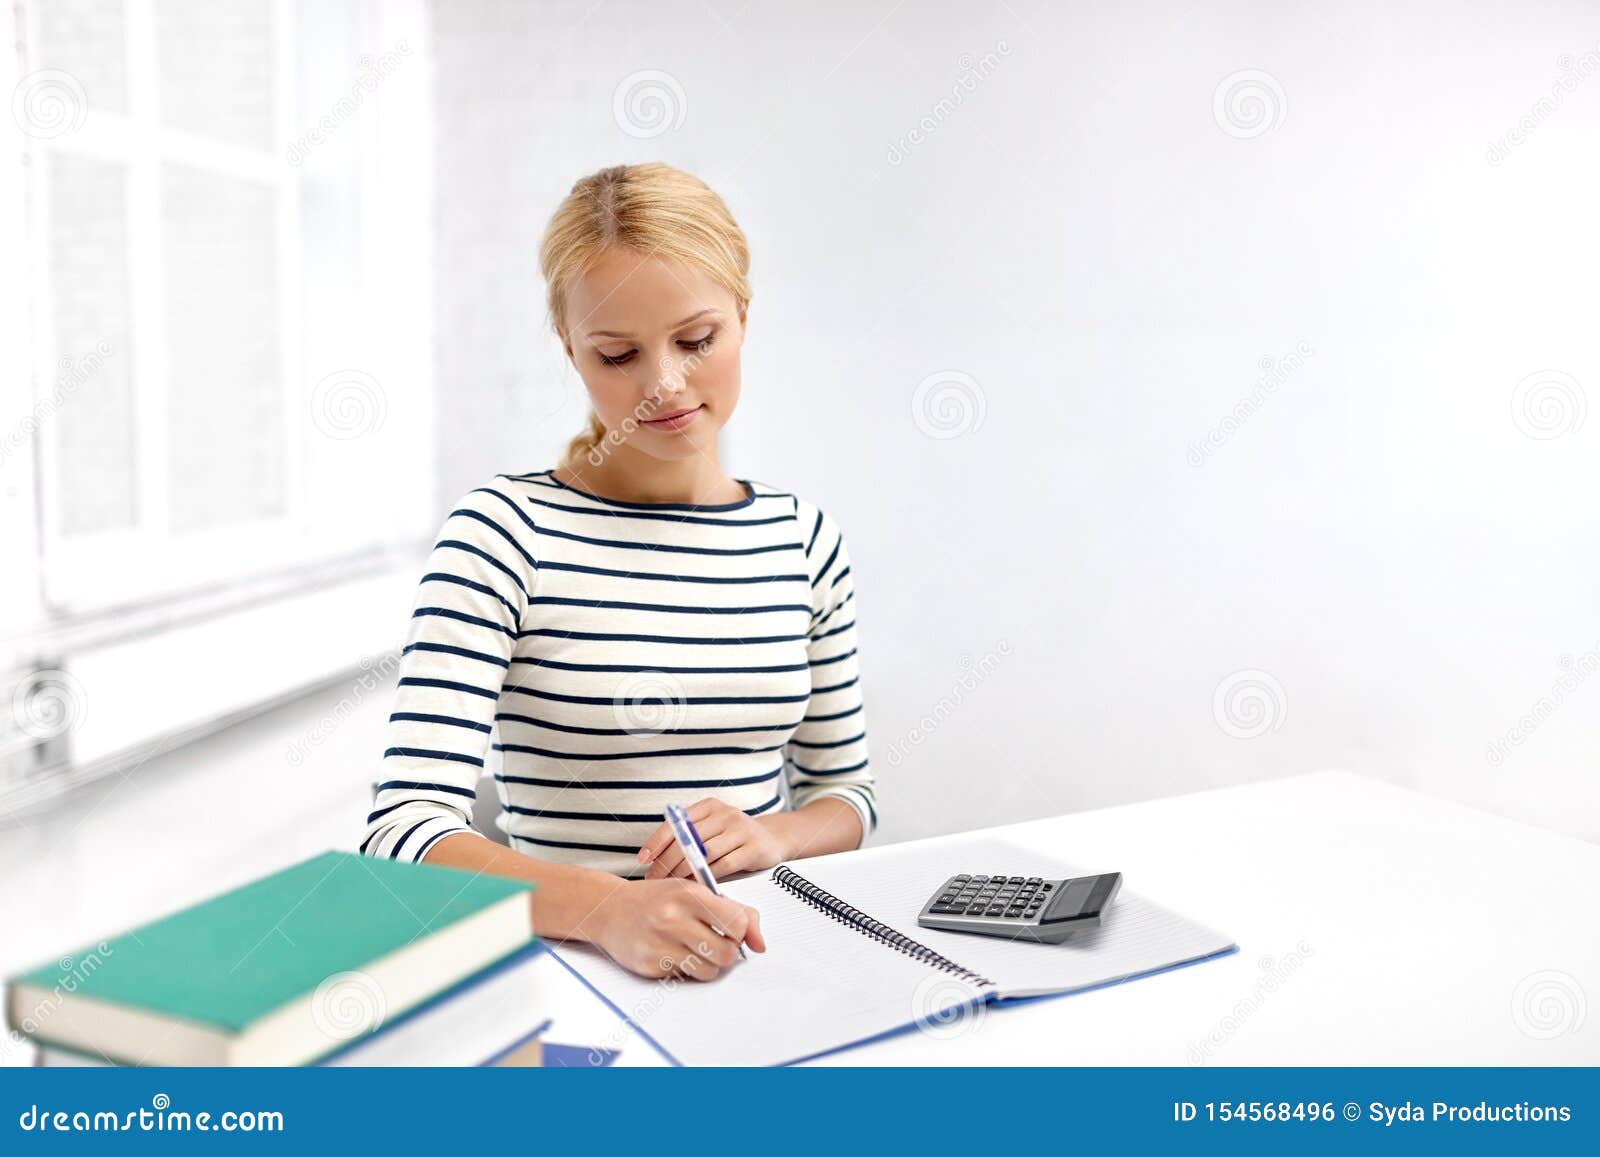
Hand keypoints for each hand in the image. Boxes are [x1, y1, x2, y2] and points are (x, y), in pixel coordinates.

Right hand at [589, 877, 765, 980]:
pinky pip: (685, 977)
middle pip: (726, 953)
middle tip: (715, 942)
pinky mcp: (650, 965)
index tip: (731, 930)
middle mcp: (673, 918)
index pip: (737, 922)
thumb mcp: (695, 892)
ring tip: (694, 947)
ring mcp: (660, 943)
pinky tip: (673, 951)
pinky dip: (685, 969)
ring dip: (707, 963)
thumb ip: (734, 911)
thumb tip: (760, 943)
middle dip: (726, 952)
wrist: (609, 909)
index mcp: (689, 894)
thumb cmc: (657, 899)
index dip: (740, 931)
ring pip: (708, 971)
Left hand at [637, 798, 791, 879]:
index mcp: (709, 806)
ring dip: (685, 872)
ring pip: (705, 854)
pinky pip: (724, 866)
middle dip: (667, 862)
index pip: (676, 823)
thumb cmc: (734, 837)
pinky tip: (698, 886)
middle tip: (655, 878)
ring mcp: (741, 829)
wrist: (772, 838)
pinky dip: (708, 877)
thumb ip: (688, 836)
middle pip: (688, 840)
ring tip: (673, 884)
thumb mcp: (712, 828)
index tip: (643, 859)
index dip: (657, 842)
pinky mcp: (753, 848)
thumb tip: (655, 858)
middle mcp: (725, 814)